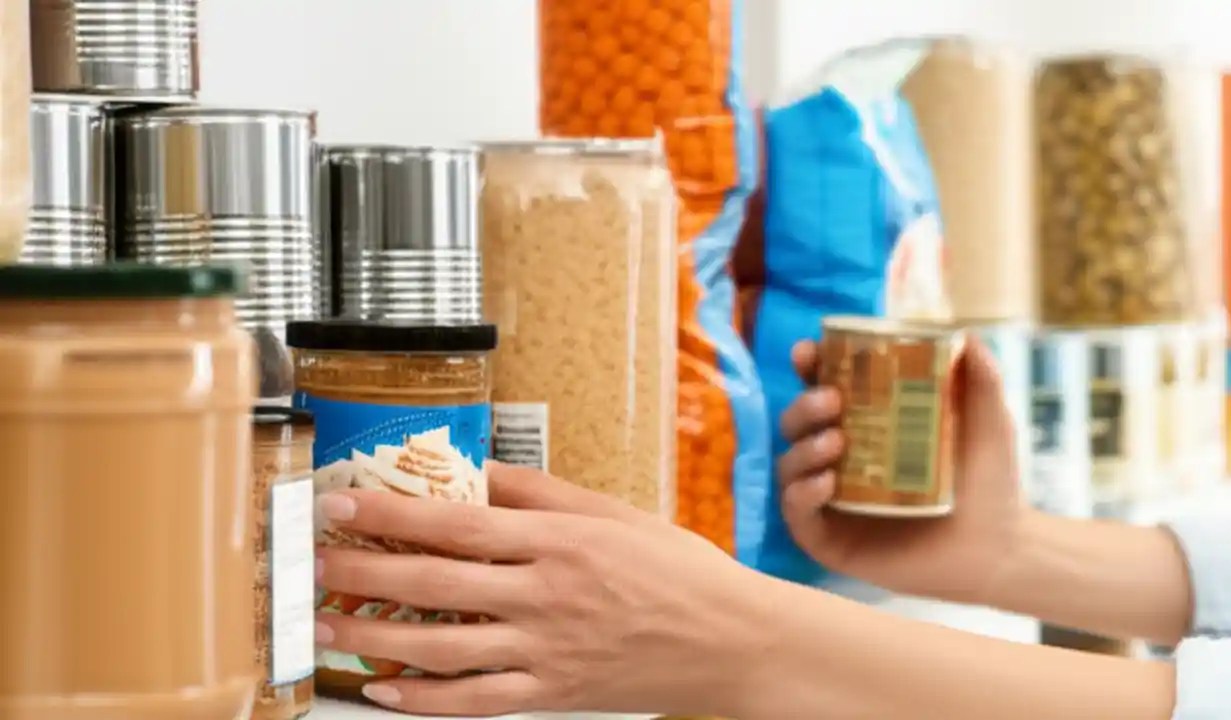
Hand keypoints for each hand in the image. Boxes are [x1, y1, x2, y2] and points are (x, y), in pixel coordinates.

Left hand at [314, 463, 773, 717]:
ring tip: (324, 628)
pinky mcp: (553, 694)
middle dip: (362, 570)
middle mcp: (545, 595)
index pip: (456, 522)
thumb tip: (474, 473)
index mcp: (559, 540)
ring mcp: (546, 650)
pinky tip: (382, 691)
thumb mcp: (613, 513)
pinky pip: (474, 702)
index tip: (340, 504)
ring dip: (372, 638)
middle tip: (312, 561)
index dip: (390, 513)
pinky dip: (422, 700)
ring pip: (441, 647)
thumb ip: (540, 492)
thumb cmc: (676, 569)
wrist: (729, 641)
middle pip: (434, 582)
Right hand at [777, 336, 1027, 602]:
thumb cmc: (990, 483)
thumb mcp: (988, 423)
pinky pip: (795, 512)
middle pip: (797, 423)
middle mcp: (838, 458)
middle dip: (804, 406)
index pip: (821, 387)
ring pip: (789, 464)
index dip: (808, 367)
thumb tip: (967, 335)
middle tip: (833, 401)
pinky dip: (800, 493)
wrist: (999, 549)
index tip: (808, 352)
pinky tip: (826, 482)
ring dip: (802, 448)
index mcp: (865, 423)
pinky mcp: (826, 539)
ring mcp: (829, 500)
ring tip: (835, 442)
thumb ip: (981, 379)